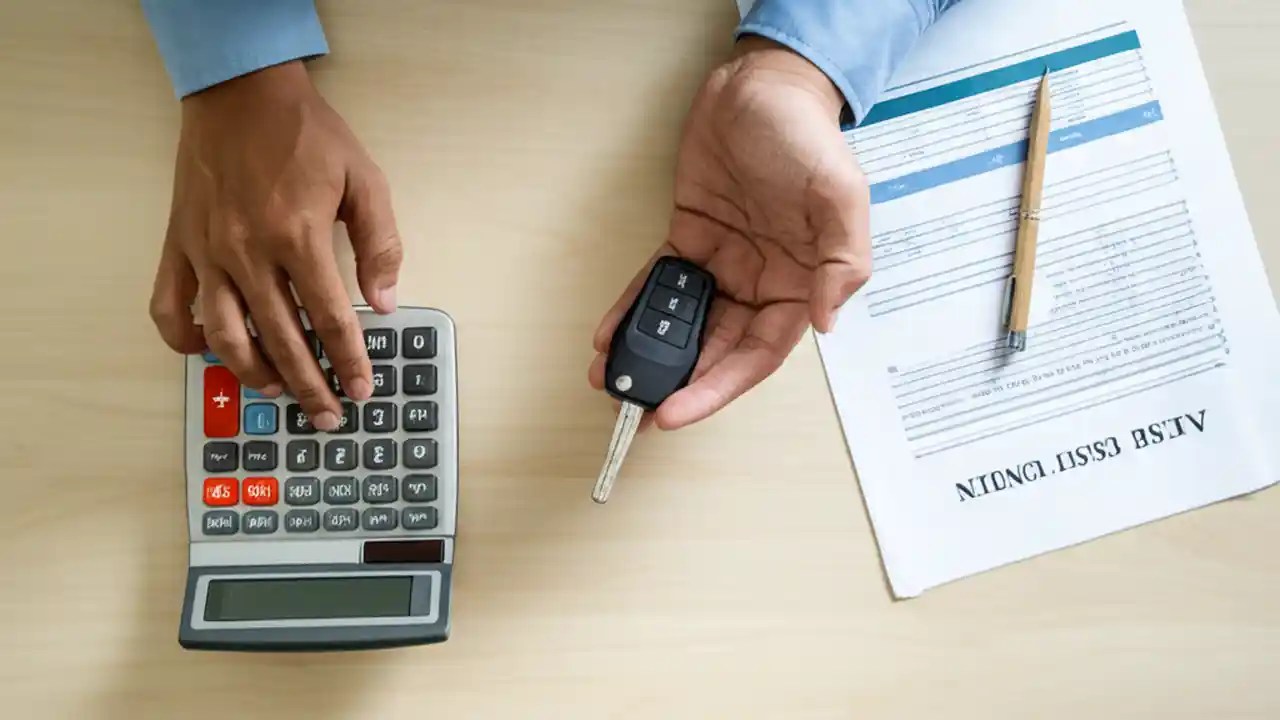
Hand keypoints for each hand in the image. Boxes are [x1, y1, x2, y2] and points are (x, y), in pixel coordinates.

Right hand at [148, 61, 401, 430]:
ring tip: (278, 392)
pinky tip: (211, 352)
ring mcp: (206, 252)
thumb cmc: (308, 136)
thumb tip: (385, 303)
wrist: (240, 94)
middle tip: (328, 415)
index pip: (329, 319)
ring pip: (226, 335)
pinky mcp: (177, 245)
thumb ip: (380, 244)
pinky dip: (185, 340)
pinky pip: (169, 308)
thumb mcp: (365, 180)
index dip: (349, 361)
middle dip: (309, 386)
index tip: (363, 390)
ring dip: (253, 373)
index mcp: (297, 237)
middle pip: (281, 340)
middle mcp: (248, 253)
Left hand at [590, 38, 871, 429]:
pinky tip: (609, 336)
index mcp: (802, 284)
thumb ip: (843, 262)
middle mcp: (762, 282)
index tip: (678, 411)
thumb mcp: (841, 195)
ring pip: (684, 324)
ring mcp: (723, 264)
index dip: (719, 387)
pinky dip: (633, 311)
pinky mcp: (688, 240)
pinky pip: (657, 284)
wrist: (761, 85)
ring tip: (612, 380)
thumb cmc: (807, 136)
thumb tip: (826, 322)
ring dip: (650, 354)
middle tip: (637, 410)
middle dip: (678, 383)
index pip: (758, 354)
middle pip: (716, 349)